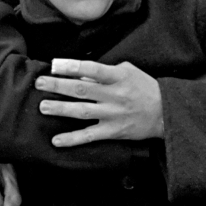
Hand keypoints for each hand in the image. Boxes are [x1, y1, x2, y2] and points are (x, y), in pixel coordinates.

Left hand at [36, 59, 163, 146]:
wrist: (166, 112)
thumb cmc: (145, 88)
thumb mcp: (128, 71)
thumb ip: (105, 71)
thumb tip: (80, 72)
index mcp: (118, 77)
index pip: (92, 69)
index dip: (72, 66)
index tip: (54, 65)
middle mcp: (114, 95)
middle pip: (82, 89)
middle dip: (58, 86)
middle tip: (39, 83)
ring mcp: (113, 114)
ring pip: (82, 111)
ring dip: (61, 109)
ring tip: (43, 107)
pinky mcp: (113, 131)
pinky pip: (90, 136)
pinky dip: (73, 139)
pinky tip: (57, 140)